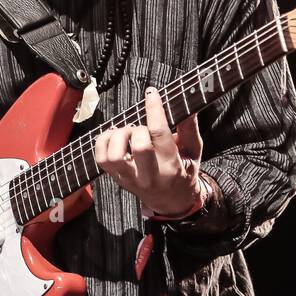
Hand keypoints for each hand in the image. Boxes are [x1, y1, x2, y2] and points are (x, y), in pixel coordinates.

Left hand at [94, 86, 204, 217]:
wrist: (172, 201)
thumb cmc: (183, 171)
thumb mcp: (194, 151)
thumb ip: (189, 128)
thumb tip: (188, 106)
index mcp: (171, 166)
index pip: (160, 134)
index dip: (154, 109)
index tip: (152, 93)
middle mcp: (149, 175)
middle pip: (139, 146)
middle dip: (139, 128)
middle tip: (143, 128)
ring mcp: (130, 179)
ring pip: (113, 155)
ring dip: (119, 135)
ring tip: (128, 133)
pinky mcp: (117, 178)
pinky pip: (101, 158)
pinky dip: (104, 141)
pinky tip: (115, 137)